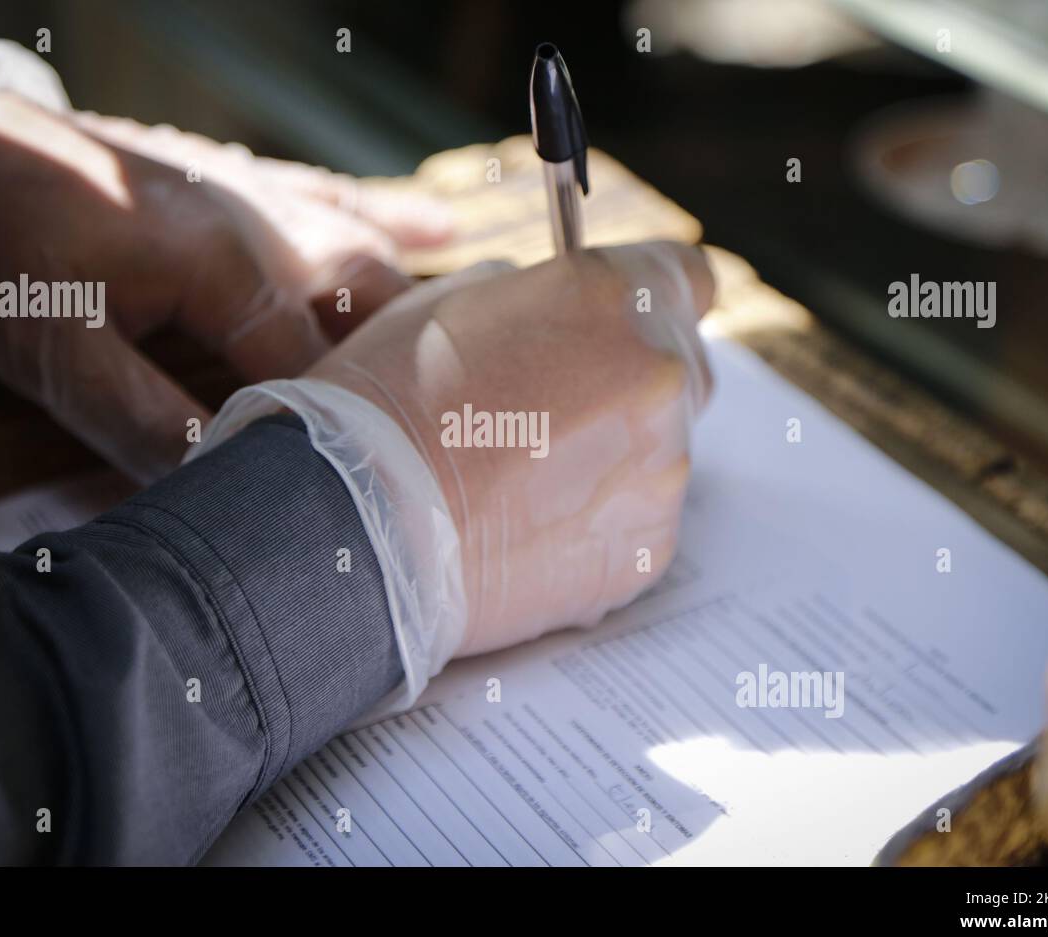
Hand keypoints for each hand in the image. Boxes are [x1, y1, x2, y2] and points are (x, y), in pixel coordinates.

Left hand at [0, 91, 452, 482]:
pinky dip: (396, 213)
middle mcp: (267, 225)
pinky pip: (339, 193)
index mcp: (229, 270)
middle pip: (380, 305)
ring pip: (374, 252)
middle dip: (420, 374)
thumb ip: (143, 420)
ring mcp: (259, 194)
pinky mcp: (239, 180)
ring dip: (421, 308)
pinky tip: (445, 225)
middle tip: (460, 439)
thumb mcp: (48, 349)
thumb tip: (224, 487)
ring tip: (480, 361)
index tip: (395, 500)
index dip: (359, 442)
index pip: (325, 374)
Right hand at [306, 242, 714, 657]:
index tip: (627, 322)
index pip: (689, 278)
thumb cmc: (385, 403)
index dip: (655, 298)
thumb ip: (531, 293)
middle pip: (679, 371)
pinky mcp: (647, 548)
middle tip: (553, 413)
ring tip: (521, 484)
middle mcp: (658, 377)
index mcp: (614, 297)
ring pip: (658, 453)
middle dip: (630, 383)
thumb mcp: (447, 301)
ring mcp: (662, 471)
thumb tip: (557, 309)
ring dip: (610, 458)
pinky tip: (527, 530)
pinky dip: (595, 523)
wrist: (358, 526)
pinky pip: (636, 521)